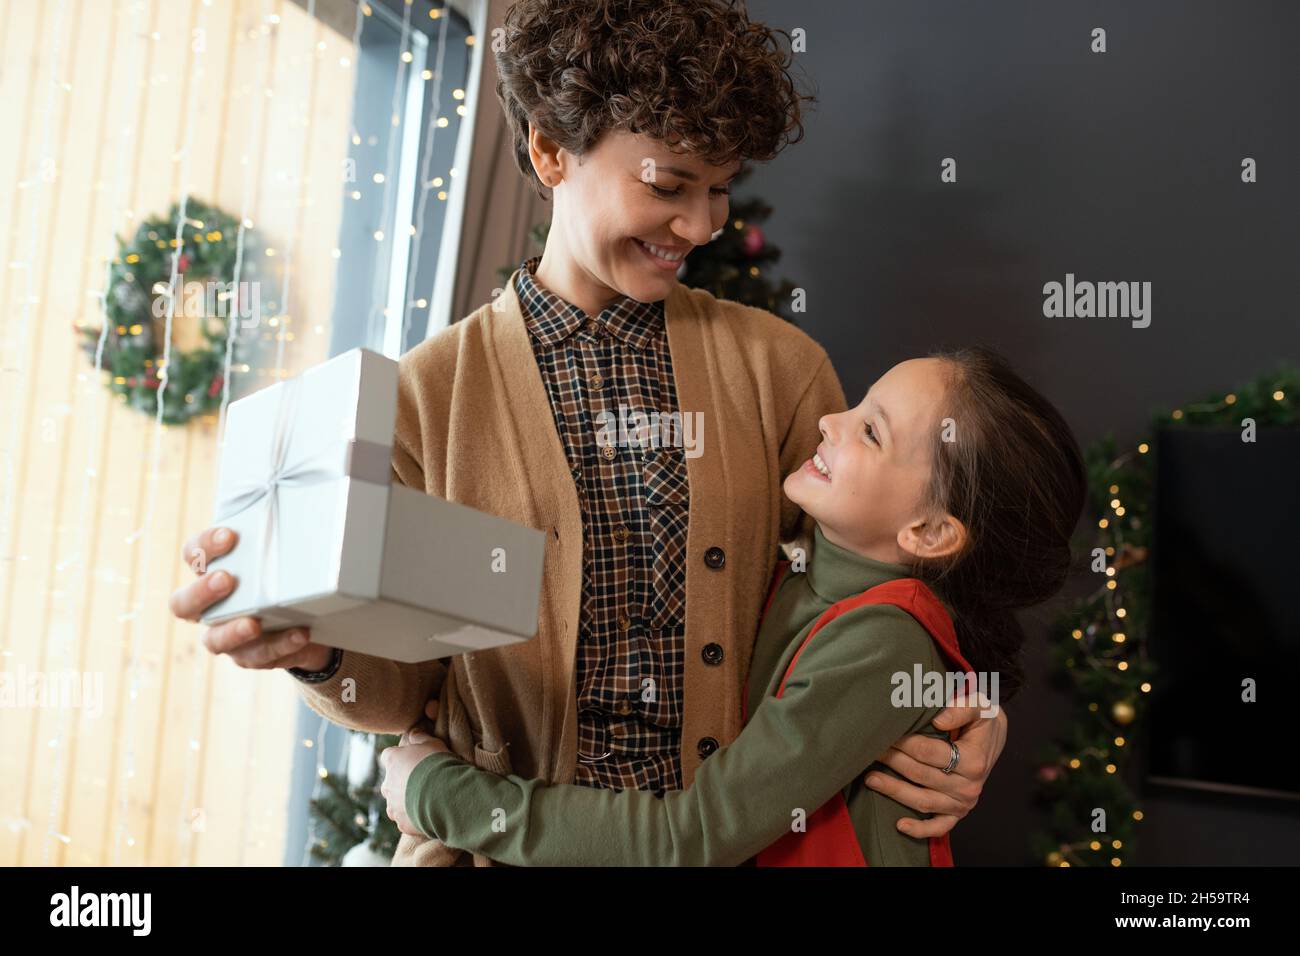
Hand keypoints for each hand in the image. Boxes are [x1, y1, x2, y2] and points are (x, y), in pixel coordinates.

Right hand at [168, 525, 333, 671]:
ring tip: (255, 623)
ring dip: (234, 631)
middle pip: (183, 605)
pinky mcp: (253, 656)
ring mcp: (227, 635)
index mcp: (213, 572)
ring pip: (215, 640)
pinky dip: (280, 646)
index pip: (193, 555)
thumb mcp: (285, 555)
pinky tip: (301, 634)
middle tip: (226, 580)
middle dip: (202, 592)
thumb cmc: (288, 578)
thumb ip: (286, 536)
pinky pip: (260, 656)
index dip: (203, 547)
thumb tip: (322, 495)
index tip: (229, 536)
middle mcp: (211, 607)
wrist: (310, 619)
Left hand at [380, 721, 449, 836]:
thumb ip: (420, 737)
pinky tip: (428, 813)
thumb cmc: (439, 764)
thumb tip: (413, 731)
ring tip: (427, 800)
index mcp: (392, 761)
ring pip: (396, 803)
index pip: (389, 756)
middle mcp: (387, 784)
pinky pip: (405, 819)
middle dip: (402, 781)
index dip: (400, 758)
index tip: (413, 760)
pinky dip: (413, 817)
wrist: (445, 795)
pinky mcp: (401, 822)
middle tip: (423, 781)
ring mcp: (393, 805)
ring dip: (407, 800)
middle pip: (391, 781)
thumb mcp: (433, 743)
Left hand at [863, 696, 1007, 838]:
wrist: (995, 737)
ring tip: (870, 779)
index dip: (903, 743)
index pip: (927, 752)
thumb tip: (938, 720)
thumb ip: (961, 709)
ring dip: (894, 791)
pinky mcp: (958, 813)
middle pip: (919, 775)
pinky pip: (939, 827)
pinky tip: (899, 825)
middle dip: (892, 761)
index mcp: (973, 761)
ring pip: (922, 801)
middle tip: (869, 750)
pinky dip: (920, 830)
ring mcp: (963, 803)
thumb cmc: (982, 719)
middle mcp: (969, 786)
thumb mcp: (979, 706)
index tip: (885, 733)